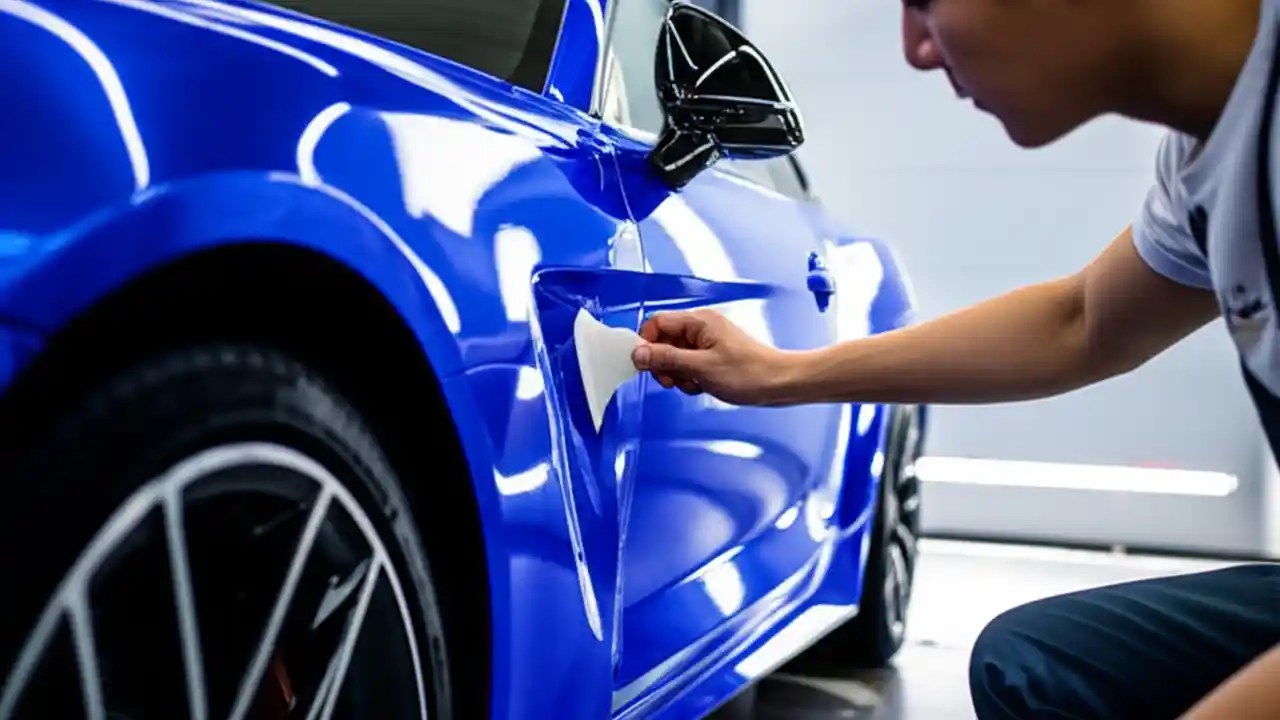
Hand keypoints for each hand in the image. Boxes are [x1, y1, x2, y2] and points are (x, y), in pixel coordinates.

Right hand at [630, 309, 796, 405]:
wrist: (779, 384)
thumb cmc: (749, 373)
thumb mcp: (700, 368)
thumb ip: (667, 359)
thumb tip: (638, 353)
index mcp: (698, 321)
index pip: (657, 323)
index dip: (647, 344)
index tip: (647, 365)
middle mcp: (701, 327)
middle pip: (663, 340)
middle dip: (664, 363)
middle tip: (673, 380)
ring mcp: (707, 342)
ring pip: (674, 355)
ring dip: (677, 374)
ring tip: (693, 383)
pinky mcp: (712, 356)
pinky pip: (688, 364)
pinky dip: (689, 377)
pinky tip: (701, 385)